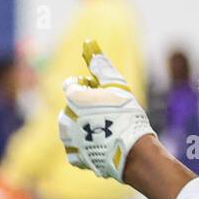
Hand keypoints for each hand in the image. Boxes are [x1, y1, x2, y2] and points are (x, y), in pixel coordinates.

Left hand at [58, 40, 154, 179]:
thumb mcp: (116, 85)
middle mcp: (65, 118)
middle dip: (85, 108)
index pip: (73, 85)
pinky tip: (103, 144)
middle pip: (72, 106)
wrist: (134, 151)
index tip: (104, 94)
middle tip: (108, 114)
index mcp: (73, 98)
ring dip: (84, 126)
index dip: (89, 87)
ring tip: (106, 130)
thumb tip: (88, 42)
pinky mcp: (75, 157)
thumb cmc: (127, 115)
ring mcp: (68, 140)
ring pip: (72, 128)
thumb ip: (100, 64)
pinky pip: (76, 147)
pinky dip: (86, 145)